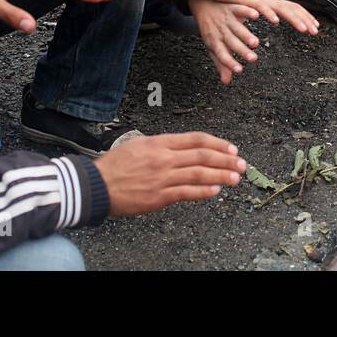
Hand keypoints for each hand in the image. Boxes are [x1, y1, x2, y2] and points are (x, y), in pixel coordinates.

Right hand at [93, 132, 245, 215]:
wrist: (96, 185)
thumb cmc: (115, 165)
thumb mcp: (140, 145)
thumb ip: (163, 146)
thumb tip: (185, 148)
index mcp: (160, 142)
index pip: (196, 139)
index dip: (218, 143)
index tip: (231, 148)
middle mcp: (164, 157)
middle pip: (203, 156)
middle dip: (226, 159)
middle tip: (241, 163)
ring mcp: (162, 177)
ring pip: (199, 174)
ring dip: (221, 175)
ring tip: (235, 177)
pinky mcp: (159, 196)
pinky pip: (187, 192)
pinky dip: (203, 191)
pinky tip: (215, 190)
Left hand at [188, 0, 261, 83]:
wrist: (201, 4)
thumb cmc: (211, 29)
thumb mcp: (213, 46)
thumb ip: (221, 63)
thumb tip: (226, 82)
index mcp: (215, 42)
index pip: (221, 54)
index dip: (229, 63)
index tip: (239, 70)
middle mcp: (220, 31)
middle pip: (231, 42)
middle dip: (241, 51)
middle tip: (253, 59)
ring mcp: (225, 19)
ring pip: (236, 28)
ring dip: (246, 35)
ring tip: (255, 43)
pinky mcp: (231, 7)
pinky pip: (239, 9)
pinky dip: (247, 12)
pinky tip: (256, 15)